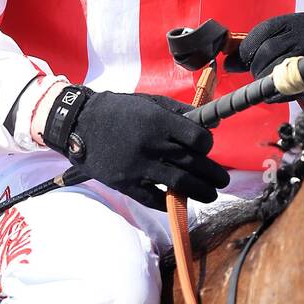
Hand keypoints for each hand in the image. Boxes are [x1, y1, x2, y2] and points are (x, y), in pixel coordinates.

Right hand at [42, 86, 229, 211]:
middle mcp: (152, 145)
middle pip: (193, 164)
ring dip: (201, 191)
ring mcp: (138, 167)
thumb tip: (210, 123)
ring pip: (180, 183)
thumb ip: (180, 112)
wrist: (80, 124)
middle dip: (213, 174)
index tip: (205, 147)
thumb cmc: (119, 110)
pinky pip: (153, 198)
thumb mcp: (150, 102)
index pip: (197, 139)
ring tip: (211, 194)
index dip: (206, 145)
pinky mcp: (125, 183)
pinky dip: (169, 201)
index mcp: (159, 122)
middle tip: (223, 180)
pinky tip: (180, 200)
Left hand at [223, 12, 303, 101]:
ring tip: (270, 80)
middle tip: (258, 73)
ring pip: (275, 69)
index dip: (247, 49)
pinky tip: (280, 90)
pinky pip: (288, 87)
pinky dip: (277, 92)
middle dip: (256, 66)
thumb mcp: (290, 38)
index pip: (262, 32)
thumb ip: (260, 46)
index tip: (244, 59)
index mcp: (297, 22)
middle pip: (267, 51)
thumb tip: (228, 63)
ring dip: (265, 80)